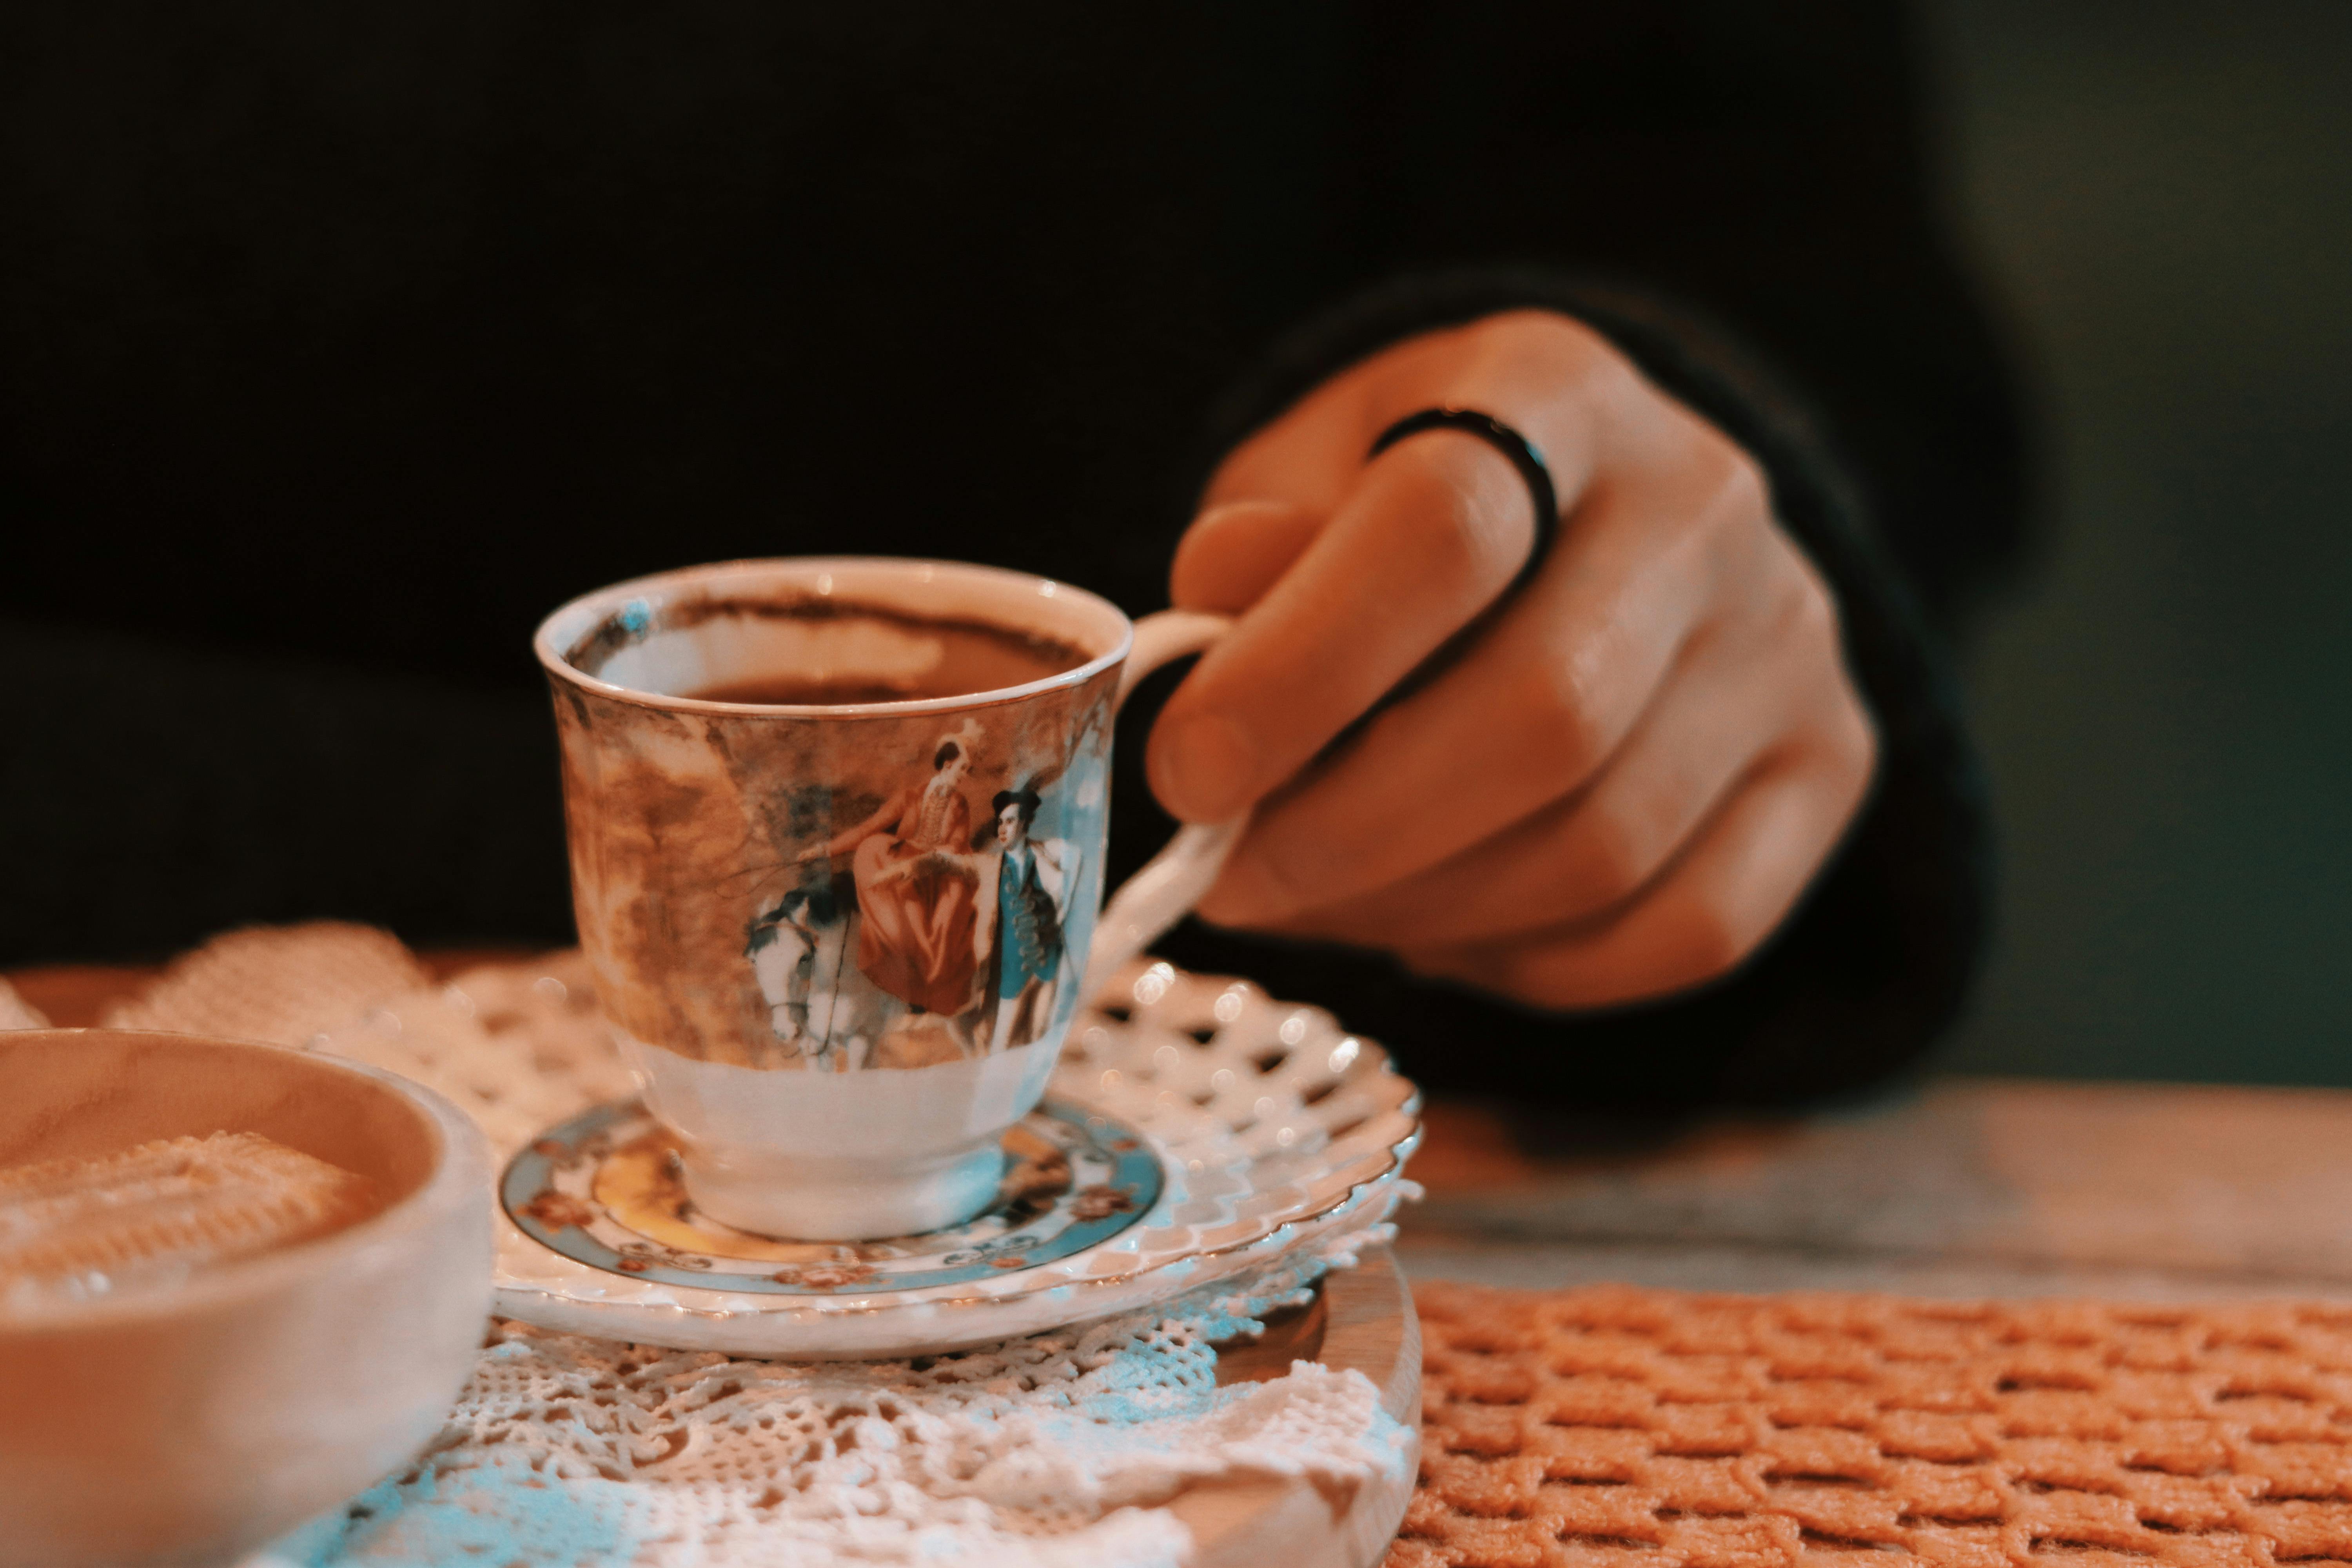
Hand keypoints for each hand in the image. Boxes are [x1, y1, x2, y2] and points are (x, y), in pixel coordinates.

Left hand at [1146, 311, 1875, 1010]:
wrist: (1597, 519)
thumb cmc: (1408, 508)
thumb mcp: (1307, 477)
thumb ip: (1253, 553)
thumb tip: (1213, 647)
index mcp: (1557, 391)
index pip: (1445, 529)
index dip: (1303, 670)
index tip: (1189, 771)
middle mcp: (1705, 504)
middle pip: (1542, 715)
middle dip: (1353, 834)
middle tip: (1232, 877)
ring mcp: (1788, 641)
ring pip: (1603, 849)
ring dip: (1422, 912)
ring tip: (1317, 902)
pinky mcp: (1832, 764)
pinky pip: (1687, 930)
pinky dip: (1533, 963)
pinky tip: (1444, 925)